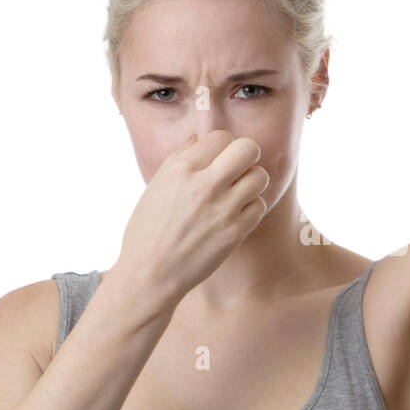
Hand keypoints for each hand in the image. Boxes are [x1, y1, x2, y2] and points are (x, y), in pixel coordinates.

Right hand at [112, 128, 268, 303]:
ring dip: (252, 183)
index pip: (221, 137)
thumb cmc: (148, 229)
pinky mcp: (235, 232)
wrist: (150, 273)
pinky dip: (251, 208)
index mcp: (181, 168)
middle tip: (237, 170)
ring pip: (260, 177)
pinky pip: (259, 206)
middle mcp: (204, 184)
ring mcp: (222, 208)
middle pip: (248, 149)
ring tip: (237, 193)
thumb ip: (180, 158)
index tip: (217, 160)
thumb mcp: (156, 185)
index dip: (222, 146)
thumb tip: (200, 138)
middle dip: (246, 156)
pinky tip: (235, 215)